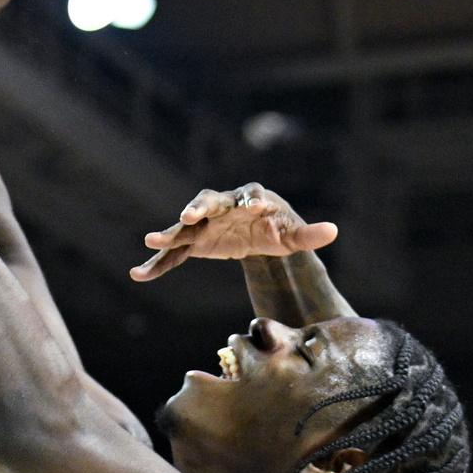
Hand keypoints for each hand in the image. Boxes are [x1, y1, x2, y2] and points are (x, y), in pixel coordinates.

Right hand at [131, 183, 338, 282]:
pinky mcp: (195, 243)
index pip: (248, 197)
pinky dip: (158, 264)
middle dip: (199, 207)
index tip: (256, 207)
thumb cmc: (276, 227)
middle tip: (189, 214)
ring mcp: (205, 224)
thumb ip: (309, 234)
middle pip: (208, 202)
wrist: (256, 231)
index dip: (251, 201)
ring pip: (185, 227)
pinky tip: (139, 275)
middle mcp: (223, 207)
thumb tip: (333, 231)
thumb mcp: (293, 234)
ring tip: (151, 241)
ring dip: (169, 234)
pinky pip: (174, 254)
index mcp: (249, 199)